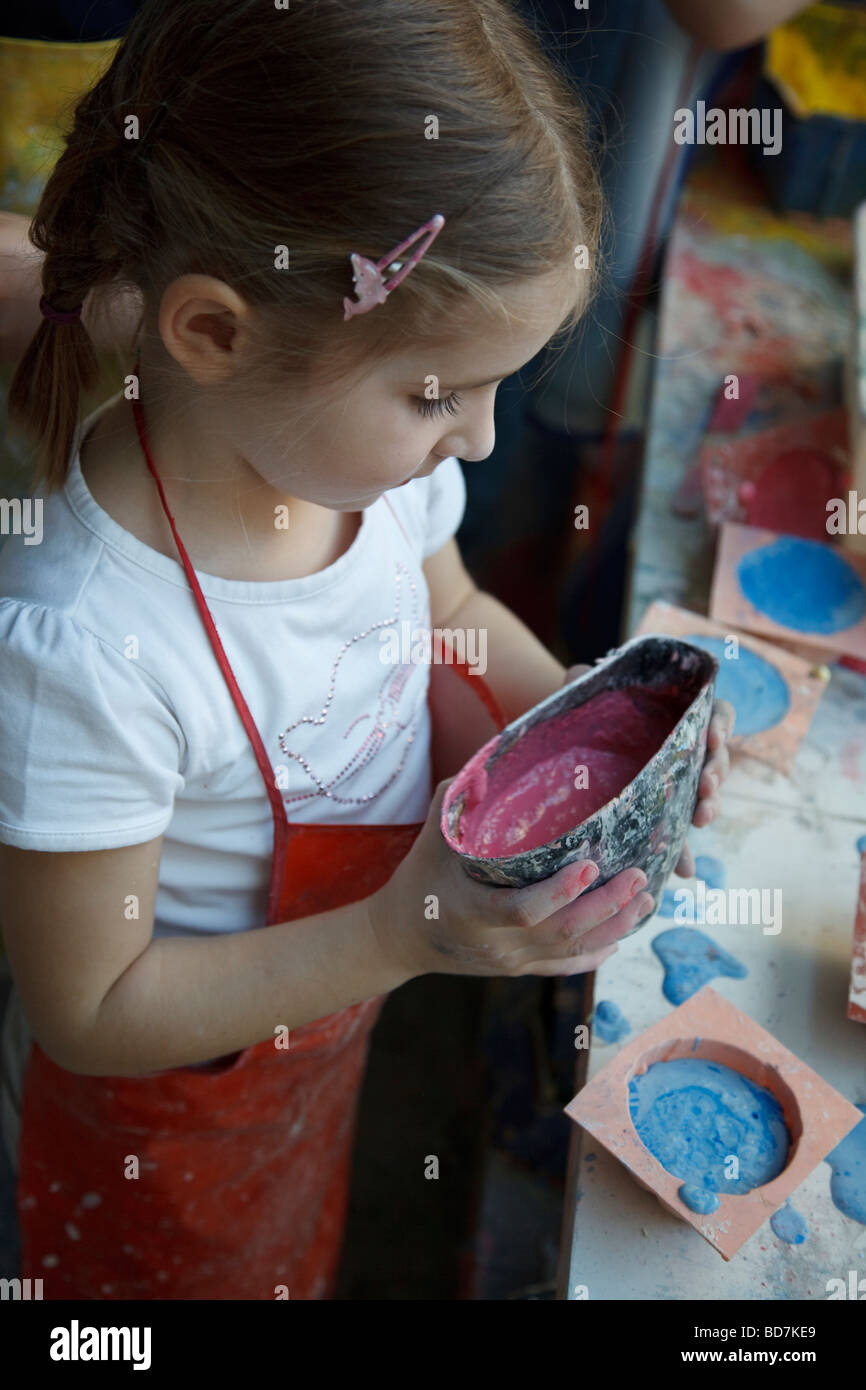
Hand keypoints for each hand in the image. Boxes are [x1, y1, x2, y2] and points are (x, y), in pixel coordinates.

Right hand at [370, 781, 655, 979]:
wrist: (400, 937)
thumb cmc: (420, 876)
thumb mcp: (433, 835)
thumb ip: (461, 798)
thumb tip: (496, 757)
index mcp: (471, 911)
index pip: (523, 910)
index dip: (559, 892)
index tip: (589, 864)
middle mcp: (495, 943)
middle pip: (561, 934)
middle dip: (606, 907)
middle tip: (638, 876)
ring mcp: (510, 962)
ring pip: (570, 952)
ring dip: (614, 928)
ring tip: (646, 899)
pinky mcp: (518, 970)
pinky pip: (564, 967)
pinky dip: (595, 953)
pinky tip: (620, 937)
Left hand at [563, 666, 735, 879]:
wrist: (564, 753)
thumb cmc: (580, 714)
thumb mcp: (581, 692)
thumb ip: (582, 678)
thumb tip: (580, 673)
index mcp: (677, 716)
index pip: (716, 713)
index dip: (721, 724)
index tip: (712, 738)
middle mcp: (685, 750)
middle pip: (717, 758)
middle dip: (718, 772)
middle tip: (708, 786)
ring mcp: (676, 785)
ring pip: (706, 797)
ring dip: (710, 807)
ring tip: (701, 818)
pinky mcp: (660, 817)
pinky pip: (678, 836)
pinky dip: (682, 853)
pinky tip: (682, 870)